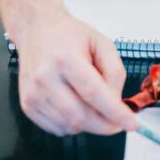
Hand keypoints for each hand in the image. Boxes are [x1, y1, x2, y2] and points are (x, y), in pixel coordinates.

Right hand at [11, 10, 136, 136]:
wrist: (36, 30)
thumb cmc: (69, 35)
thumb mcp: (102, 43)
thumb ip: (115, 72)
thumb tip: (117, 103)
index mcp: (66, 58)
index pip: (93, 93)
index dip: (115, 113)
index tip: (131, 123)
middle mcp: (45, 77)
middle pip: (80, 116)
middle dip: (105, 125)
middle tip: (118, 122)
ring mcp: (33, 93)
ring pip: (70, 126)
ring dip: (89, 124)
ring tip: (93, 105)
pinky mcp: (27, 105)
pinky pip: (57, 129)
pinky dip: (73, 125)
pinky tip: (76, 107)